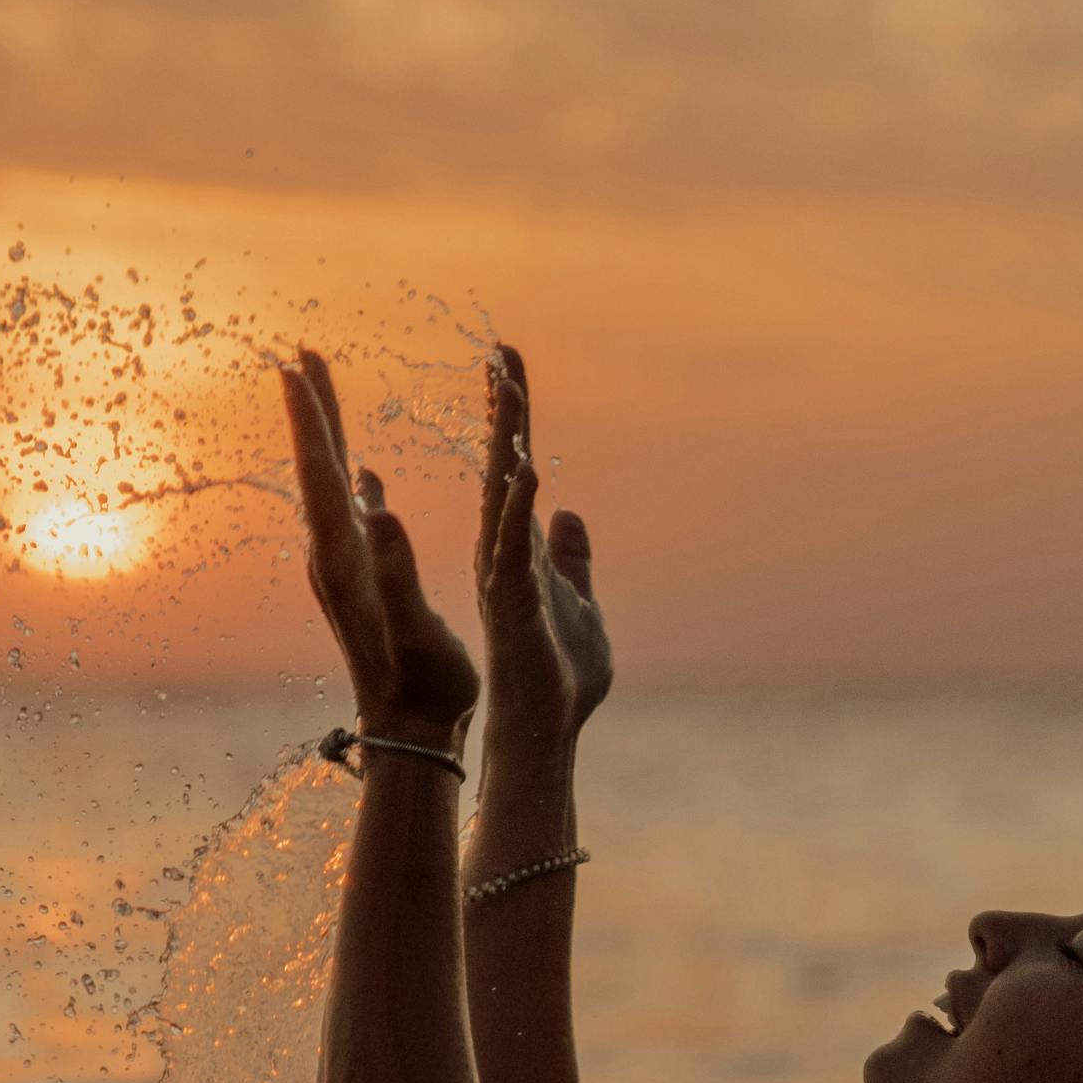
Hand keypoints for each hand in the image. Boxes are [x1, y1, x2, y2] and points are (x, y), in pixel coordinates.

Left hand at [282, 349, 477, 740]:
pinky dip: (351, 477)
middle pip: (318, 468)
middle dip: (311, 409)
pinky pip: (352, 513)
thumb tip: (377, 510)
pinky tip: (361, 472)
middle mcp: (334, 556)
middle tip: (300, 355)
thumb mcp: (411, 628)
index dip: (311, 418)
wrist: (407, 733)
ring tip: (321, 394)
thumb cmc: (420, 682)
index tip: (295, 365)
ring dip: (326, 437)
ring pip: (332, 486)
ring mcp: (344, 568)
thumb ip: (396, 569)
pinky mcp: (360, 581)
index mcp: (345, 558)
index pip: (323, 473)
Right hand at [473, 343, 612, 748]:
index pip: (513, 468)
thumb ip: (572, 559)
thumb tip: (570, 515)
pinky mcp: (514, 603)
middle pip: (503, 465)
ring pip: (502, 495)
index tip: (506, 362)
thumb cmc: (558, 676)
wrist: (545, 732)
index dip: (511, 418)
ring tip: (508, 388)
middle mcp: (504, 552)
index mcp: (520, 549)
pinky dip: (518, 509)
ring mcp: (506, 575)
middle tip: (502, 351)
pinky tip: (524, 472)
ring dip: (507, 443)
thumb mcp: (580, 603)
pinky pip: (514, 547)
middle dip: (505, 409)